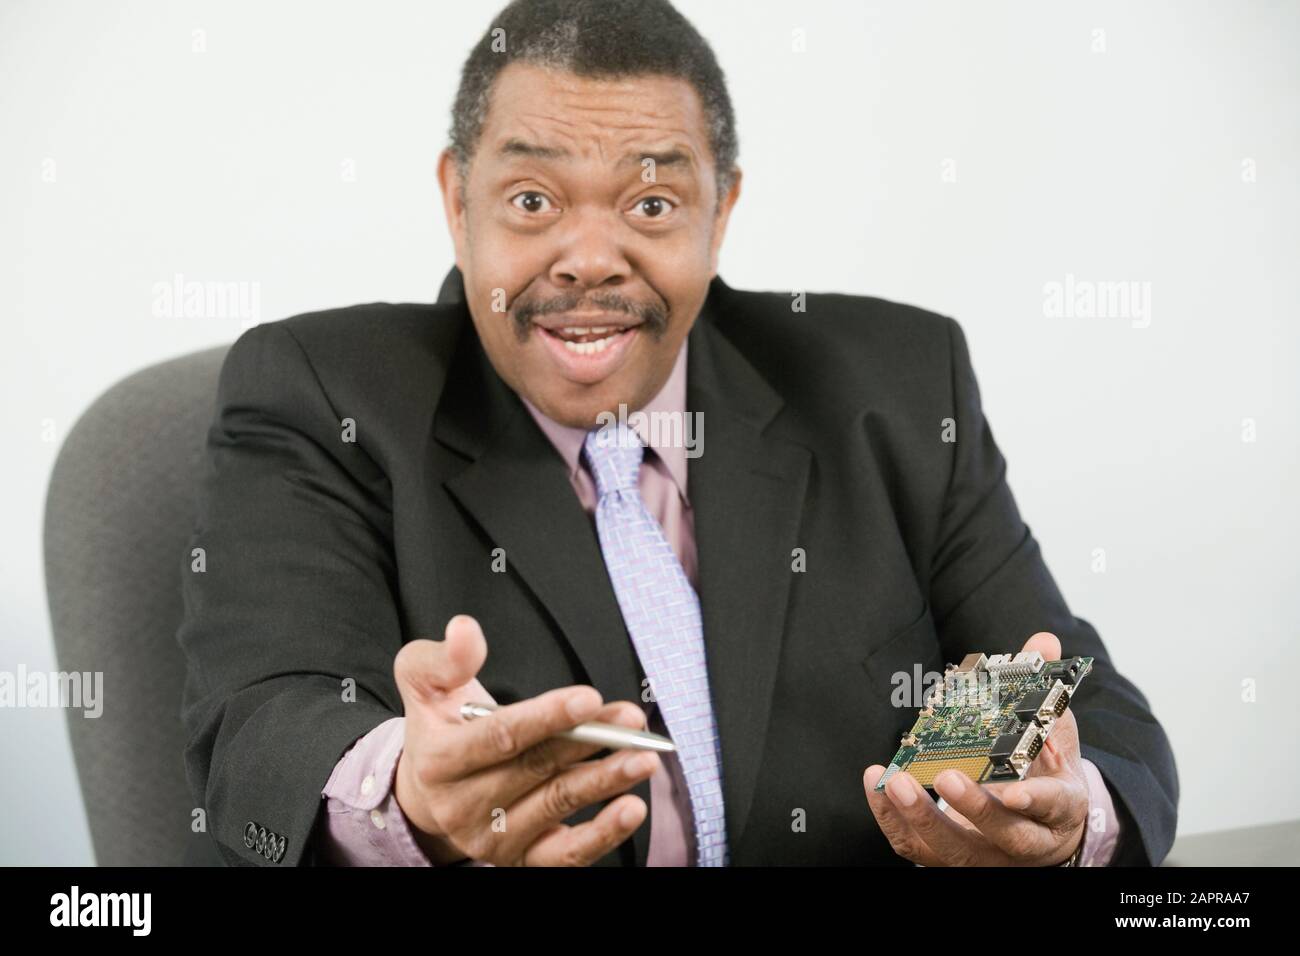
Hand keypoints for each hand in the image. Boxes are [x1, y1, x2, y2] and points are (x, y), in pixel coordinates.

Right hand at [392, 614, 657, 865]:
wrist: (430, 790)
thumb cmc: (439, 726)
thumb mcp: (425, 683)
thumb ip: (446, 657)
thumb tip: (466, 630)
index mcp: (439, 761)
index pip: (500, 737)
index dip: (546, 717)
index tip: (588, 699)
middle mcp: (462, 807)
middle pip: (536, 769)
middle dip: (589, 741)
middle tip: (631, 721)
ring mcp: (492, 837)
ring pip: (557, 805)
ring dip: (605, 780)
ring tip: (643, 758)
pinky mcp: (519, 859)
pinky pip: (564, 856)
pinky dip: (602, 834)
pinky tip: (630, 808)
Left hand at [863, 631, 1087, 865]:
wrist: (1043, 823)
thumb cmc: (1045, 771)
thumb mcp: (1054, 732)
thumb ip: (1045, 689)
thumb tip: (1042, 640)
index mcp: (1060, 806)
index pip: (1052, 806)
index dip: (1034, 801)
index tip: (1012, 791)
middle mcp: (1027, 839)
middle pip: (1004, 835)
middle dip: (973, 809)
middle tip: (944, 776)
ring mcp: (989, 854)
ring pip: (957, 850)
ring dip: (923, 818)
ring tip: (895, 782)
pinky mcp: (953, 858)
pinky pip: (918, 850)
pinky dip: (894, 821)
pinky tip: (877, 788)